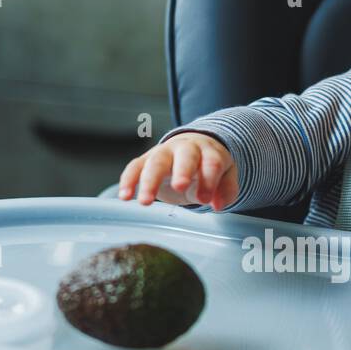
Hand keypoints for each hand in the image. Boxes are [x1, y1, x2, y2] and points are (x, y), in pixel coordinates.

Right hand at [118, 132, 238, 210]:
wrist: (193, 145)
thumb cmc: (208, 165)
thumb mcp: (225, 175)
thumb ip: (225, 189)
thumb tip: (218, 204)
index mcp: (208, 151)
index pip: (211, 163)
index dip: (209, 180)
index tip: (206, 199)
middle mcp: (186, 148)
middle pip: (184, 157)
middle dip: (182, 171)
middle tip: (180, 187)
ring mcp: (164, 152)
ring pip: (156, 162)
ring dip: (149, 182)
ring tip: (145, 202)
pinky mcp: (146, 159)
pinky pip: (135, 166)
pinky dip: (128, 180)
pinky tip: (125, 196)